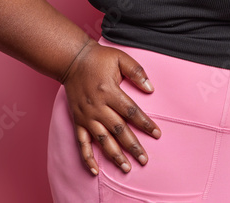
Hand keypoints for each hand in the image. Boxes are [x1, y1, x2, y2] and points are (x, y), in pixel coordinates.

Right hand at [61, 41, 161, 175]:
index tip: (157, 134)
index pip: (131, 111)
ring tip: (126, 168)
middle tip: (145, 160)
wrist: (71, 60)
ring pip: (102, 140)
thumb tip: (151, 89)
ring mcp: (86, 116)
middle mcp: (98, 107)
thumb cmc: (98, 58)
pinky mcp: (77, 120)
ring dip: (114, 155)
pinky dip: (87, 157)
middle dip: (133, 146)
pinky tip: (94, 171)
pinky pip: (82, 143)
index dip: (145, 124)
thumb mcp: (120, 58)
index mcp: (109, 91)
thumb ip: (136, 72)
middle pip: (118, 130)